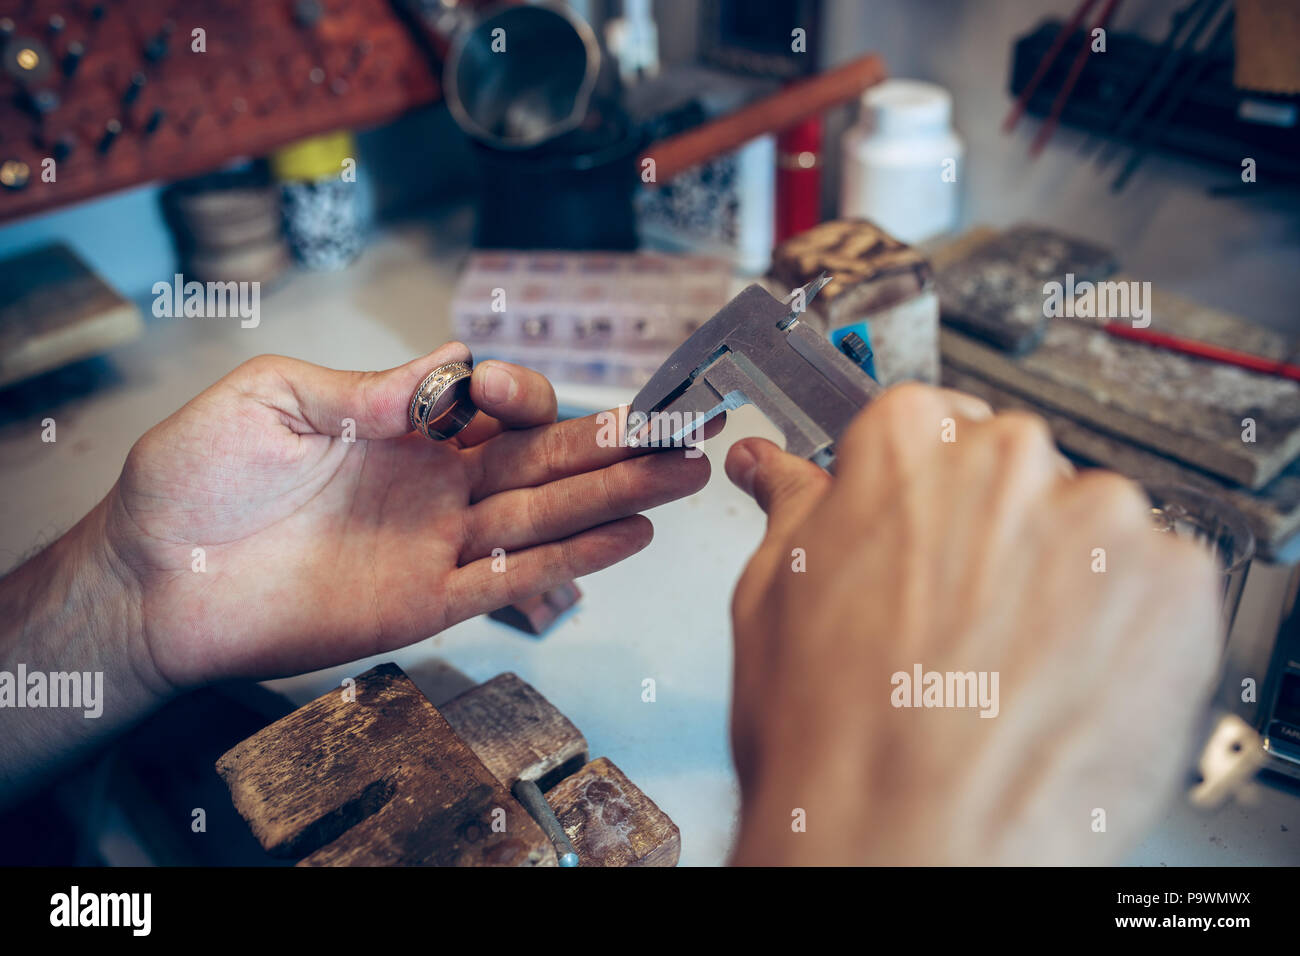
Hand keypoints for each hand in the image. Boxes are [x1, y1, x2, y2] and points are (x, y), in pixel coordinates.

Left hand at [100, 343, 709, 689]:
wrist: (152, 582)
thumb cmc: (193, 482)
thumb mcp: (270, 400)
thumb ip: (365, 387)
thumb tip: (448, 371)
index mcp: (398, 425)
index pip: (490, 404)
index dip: (519, 395)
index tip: (510, 394)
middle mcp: (431, 482)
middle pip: (543, 458)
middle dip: (615, 442)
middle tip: (684, 425)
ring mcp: (435, 542)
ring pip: (546, 514)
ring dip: (617, 495)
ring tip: (685, 471)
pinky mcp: (428, 602)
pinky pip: (513, 578)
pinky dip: (574, 559)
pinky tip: (630, 536)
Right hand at [723, 383, 1220, 864]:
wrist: (908, 844)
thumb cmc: (832, 737)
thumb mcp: (772, 599)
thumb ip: (791, 510)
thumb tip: (773, 471)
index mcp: (906, 441)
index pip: (931, 427)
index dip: (922, 500)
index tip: (923, 542)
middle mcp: (1007, 460)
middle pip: (1012, 473)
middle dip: (990, 536)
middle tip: (955, 624)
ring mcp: (1100, 520)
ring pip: (1086, 531)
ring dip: (1060, 582)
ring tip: (1005, 669)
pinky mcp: (1175, 586)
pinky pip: (1151, 586)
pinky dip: (1120, 630)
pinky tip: (1058, 685)